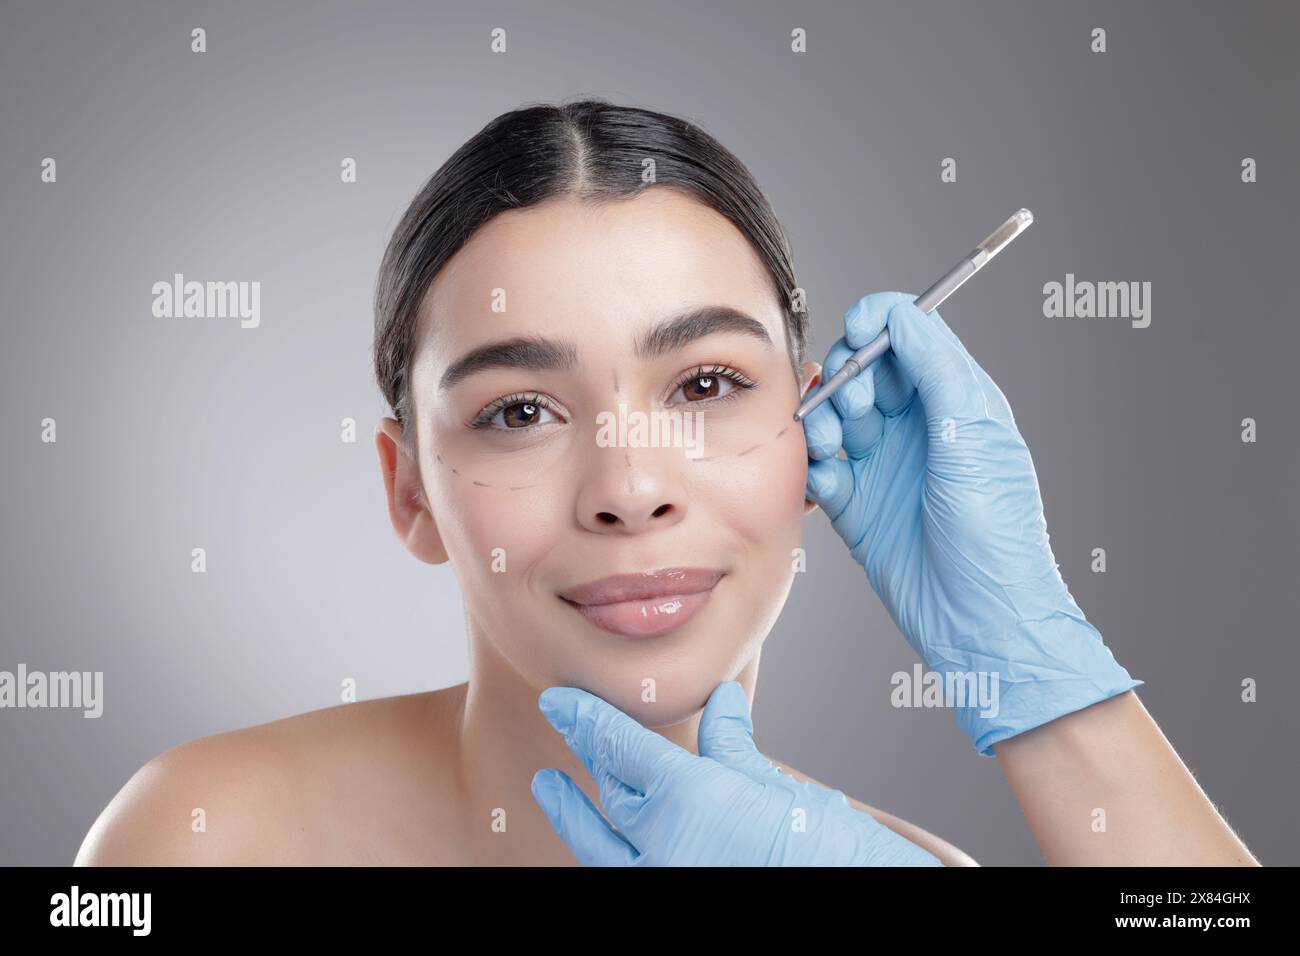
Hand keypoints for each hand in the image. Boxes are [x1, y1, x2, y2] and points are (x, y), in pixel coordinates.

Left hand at [530, 681, 942, 865]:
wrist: (870, 909)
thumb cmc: (838, 855)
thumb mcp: (783, 791)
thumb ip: (735, 748)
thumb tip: (720, 701)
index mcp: (689, 801)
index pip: (619, 747)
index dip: (586, 719)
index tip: (560, 700)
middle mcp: (665, 848)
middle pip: (611, 791)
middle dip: (587, 755)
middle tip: (564, 727)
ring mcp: (666, 883)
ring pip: (604, 846)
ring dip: (576, 814)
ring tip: (553, 789)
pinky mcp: (675, 901)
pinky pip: (630, 873)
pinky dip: (612, 852)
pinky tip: (607, 838)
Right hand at [802, 291, 1141, 754]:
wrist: (980, 618)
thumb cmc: (998, 532)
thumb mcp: (975, 434)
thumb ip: (937, 367)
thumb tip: (902, 315)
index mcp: (955, 400)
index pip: (907, 337)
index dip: (877, 325)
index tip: (858, 334)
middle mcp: (917, 427)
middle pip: (861, 370)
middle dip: (846, 376)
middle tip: (855, 404)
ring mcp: (884, 465)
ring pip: (833, 416)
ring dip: (823, 420)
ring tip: (832, 444)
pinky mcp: (855, 505)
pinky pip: (820, 469)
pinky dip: (815, 469)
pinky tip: (830, 485)